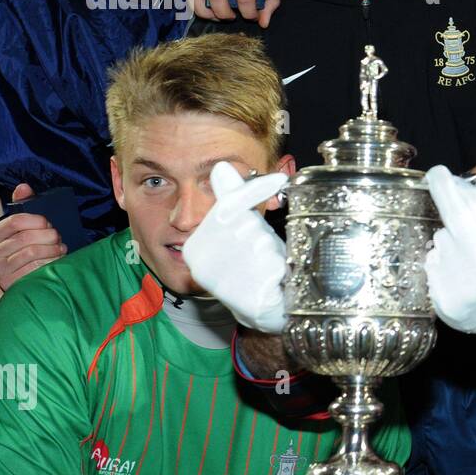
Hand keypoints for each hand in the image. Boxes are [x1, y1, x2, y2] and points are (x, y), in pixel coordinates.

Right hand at [0, 184, 66, 290]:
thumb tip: (23, 187)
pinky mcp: (11, 285)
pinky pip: (35, 268)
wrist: (38, 278)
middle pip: (25, 236)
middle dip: (48, 235)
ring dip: (52, 248)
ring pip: (32, 251)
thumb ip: (24, 203)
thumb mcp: (28, 225)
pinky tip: (57, 258)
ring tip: (59, 247)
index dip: (37, 220)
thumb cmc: (34, 247)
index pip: (15, 221)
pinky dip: (51, 261)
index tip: (47, 223)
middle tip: (57, 236)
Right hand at [181, 162, 289, 332]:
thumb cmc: (252, 261)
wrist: (261, 307)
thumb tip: (221, 167)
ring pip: (261, 243)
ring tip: (266, 264)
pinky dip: (280, 267)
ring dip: (272, 250)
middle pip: (246, 225)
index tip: (280, 179)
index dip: (254, 190)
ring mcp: (222, 283)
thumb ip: (231, 198)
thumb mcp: (242, 226)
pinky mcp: (246, 297)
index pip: (226, 207)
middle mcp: (201, 265)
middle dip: (262, 232)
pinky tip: (274, 278)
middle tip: (263, 247)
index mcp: (195, 247)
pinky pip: (273, 265)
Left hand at [424, 156, 475, 335]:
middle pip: (449, 228)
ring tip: (466, 255)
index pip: (467, 210)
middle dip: (451, 219)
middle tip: (460, 221)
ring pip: (438, 247)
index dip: (446, 188)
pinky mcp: (445, 304)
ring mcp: (463, 291)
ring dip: (446, 243)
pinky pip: (431, 269)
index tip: (437, 174)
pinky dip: (439, 263)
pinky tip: (456, 271)